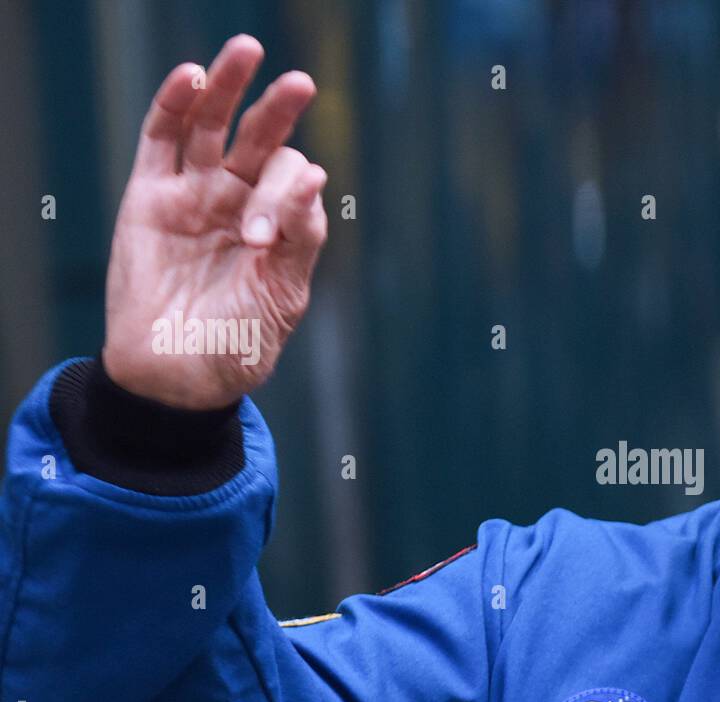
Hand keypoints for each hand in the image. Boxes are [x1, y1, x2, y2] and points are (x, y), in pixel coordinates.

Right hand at [102, 34, 326, 409]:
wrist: (175, 379)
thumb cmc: (236, 345)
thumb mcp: (280, 299)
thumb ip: (299, 241)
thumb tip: (315, 177)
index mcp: (279, 230)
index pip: (292, 185)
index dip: (286, 197)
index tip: (264, 235)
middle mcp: (239, 205)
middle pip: (260, 143)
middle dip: (279, 112)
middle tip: (302, 84)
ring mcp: (194, 197)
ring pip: (213, 127)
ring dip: (229, 87)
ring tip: (246, 49)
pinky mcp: (149, 197)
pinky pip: (162, 140)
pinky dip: (175, 106)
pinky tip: (193, 77)